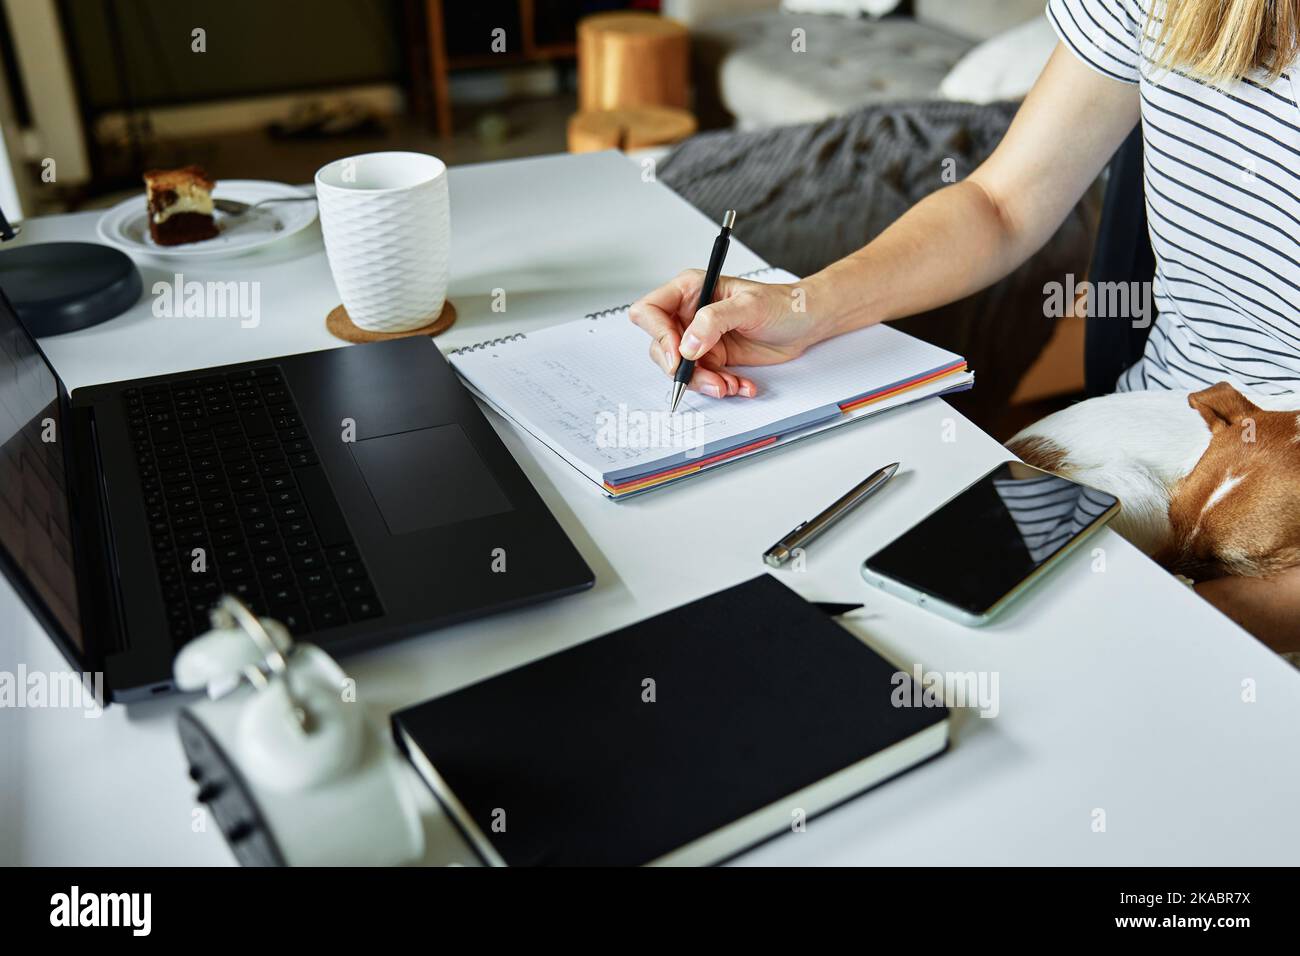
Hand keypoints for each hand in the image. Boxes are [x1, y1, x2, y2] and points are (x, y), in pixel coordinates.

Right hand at [629, 270, 817, 397]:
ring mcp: (700, 339)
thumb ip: (714, 320)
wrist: (806, 323)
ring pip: (681, 369)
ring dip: (704, 383)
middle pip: (661, 347)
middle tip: (708, 378)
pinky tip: (741, 384)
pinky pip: (704, 380)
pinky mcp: (714, 358)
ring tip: (729, 385)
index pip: (650, 311)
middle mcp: (689, 314)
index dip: (658, 335)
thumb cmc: (782, 304)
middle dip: (683, 369)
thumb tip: (687, 344)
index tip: (678, 355)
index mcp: (690, 290)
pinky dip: (720, 386)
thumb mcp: (749, 306)